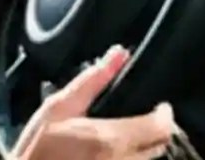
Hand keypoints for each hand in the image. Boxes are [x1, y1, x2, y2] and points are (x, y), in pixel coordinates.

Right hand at [12, 46, 174, 159]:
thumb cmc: (39, 147)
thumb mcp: (59, 106)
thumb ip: (93, 80)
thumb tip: (118, 54)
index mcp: (112, 139)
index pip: (162, 128)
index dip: (165, 114)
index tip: (160, 106)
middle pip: (161, 146)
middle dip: (157, 130)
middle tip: (145, 117)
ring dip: (145, 146)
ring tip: (129, 134)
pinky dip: (131, 157)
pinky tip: (115, 152)